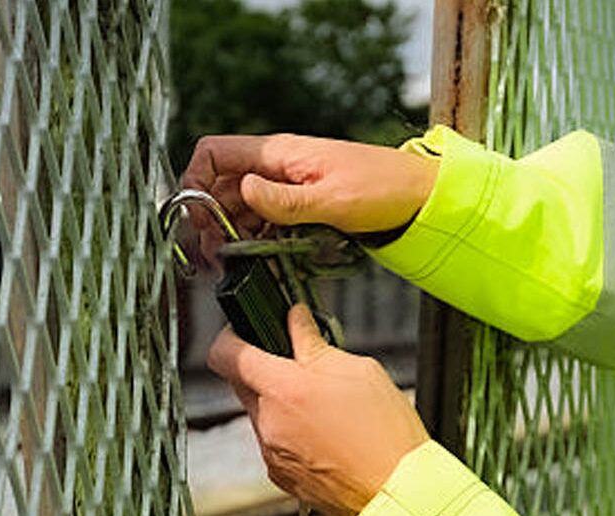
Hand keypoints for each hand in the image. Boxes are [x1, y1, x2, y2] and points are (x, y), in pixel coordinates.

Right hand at [182, 134, 437, 249]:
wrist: (419, 197)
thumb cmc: (384, 188)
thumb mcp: (332, 199)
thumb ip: (285, 200)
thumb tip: (242, 191)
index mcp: (279, 154)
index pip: (216, 153)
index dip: (196, 181)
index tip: (196, 217)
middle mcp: (277, 167)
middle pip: (222, 186)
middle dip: (210, 218)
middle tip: (212, 254)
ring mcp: (287, 186)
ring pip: (240, 206)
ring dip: (230, 233)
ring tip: (229, 263)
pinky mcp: (299, 206)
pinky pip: (264, 220)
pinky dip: (254, 239)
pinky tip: (256, 259)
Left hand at [207, 304, 429, 515]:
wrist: (399, 491)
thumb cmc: (386, 434)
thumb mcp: (358, 370)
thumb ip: (314, 343)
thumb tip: (296, 322)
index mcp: (284, 390)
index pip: (226, 355)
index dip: (231, 338)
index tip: (245, 333)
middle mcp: (270, 424)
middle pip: (243, 384)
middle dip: (265, 370)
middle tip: (302, 367)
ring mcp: (273, 454)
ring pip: (261, 415)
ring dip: (281, 404)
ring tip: (324, 407)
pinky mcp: (282, 477)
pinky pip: (274, 444)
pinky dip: (290, 434)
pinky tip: (325, 434)